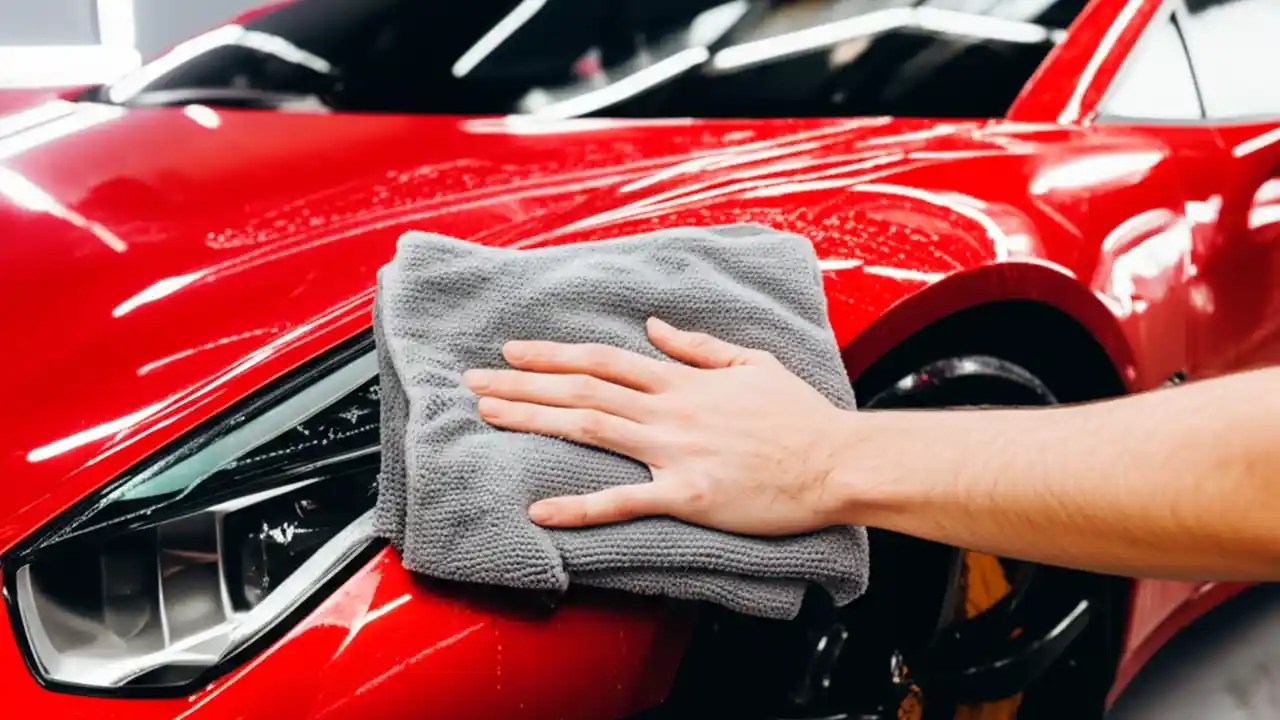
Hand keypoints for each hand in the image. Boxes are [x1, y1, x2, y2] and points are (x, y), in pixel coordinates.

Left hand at [463, 318, 848, 534]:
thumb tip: (653, 325)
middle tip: (473, 382)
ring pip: (590, 429)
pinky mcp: (687, 494)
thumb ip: (698, 346)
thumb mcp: (752, 363)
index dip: (554, 354)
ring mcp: (675, 452)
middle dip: (524, 384)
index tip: (512, 351)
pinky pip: (623, 501)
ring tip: (488, 416)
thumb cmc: (799, 416)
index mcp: (684, 381)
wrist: (837, 461)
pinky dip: (578, 507)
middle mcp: (670, 410)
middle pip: (583, 390)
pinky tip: (538, 511)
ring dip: (535, 420)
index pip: (604, 360)